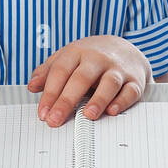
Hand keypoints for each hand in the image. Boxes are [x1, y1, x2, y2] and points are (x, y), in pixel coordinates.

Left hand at [27, 35, 150, 126]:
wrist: (125, 48)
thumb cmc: (91, 58)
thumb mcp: (67, 58)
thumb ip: (48, 71)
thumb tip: (32, 86)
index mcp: (78, 52)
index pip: (60, 72)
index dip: (50, 93)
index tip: (43, 113)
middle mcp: (98, 59)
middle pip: (81, 78)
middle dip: (67, 100)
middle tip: (55, 120)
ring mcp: (117, 69)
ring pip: (109, 83)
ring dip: (98, 99)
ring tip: (87, 115)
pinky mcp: (135, 80)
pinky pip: (130, 91)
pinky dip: (122, 102)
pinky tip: (112, 111)